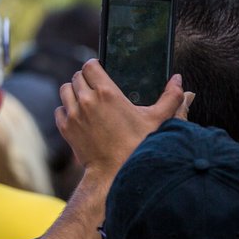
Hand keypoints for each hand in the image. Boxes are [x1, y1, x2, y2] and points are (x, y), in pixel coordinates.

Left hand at [55, 59, 188, 179]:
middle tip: (96, 86)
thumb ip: (171, 98)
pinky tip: (79, 115)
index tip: (100, 69)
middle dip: (86, 79)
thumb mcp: (159, 120)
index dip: (95, 65)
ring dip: (74, 91)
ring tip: (86, 98)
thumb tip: (179, 80)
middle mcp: (86, 100)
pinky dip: (66, 110)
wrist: (115, 173)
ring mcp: (73, 114)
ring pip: (65, 90)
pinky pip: (59, 109)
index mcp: (107, 93)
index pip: (90, 65)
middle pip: (77, 76)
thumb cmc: (139, 146)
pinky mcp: (65, 128)